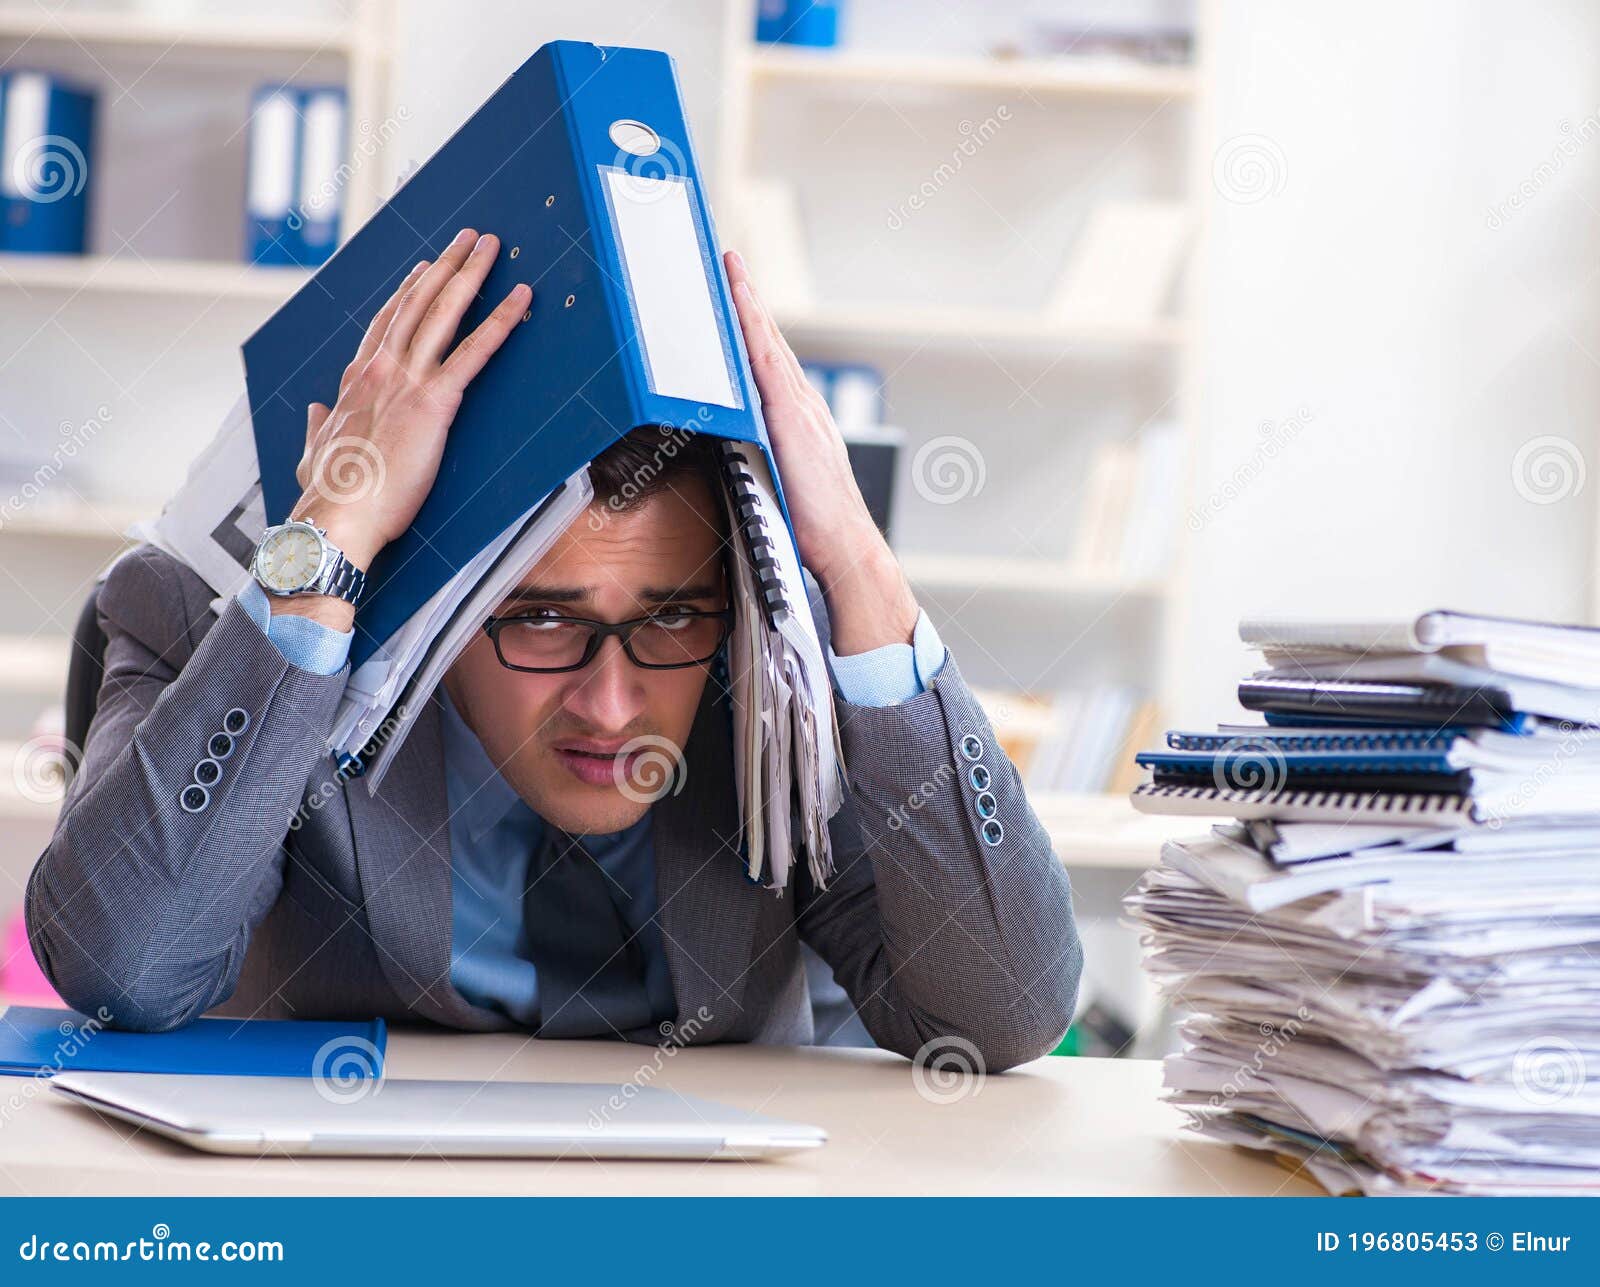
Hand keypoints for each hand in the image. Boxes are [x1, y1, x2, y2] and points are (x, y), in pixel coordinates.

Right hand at [277, 228, 530, 626]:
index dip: (406, 292)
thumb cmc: (328, 496)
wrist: (336, 517)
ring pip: (443, 312)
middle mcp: (379, 369)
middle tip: (466, 238)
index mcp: (355, 381)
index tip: (422, 269)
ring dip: (471, 273)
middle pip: (416, 303)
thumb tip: (317, 411)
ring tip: (490, 246)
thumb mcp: (314, 453)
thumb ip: (318, 427)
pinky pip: (475, 352)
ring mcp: (406, 380)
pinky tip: (521, 299)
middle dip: (445, 265)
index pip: (385, 324)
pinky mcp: (435, 401)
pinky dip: (501, 321)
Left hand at [724, 249, 917, 653]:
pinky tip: (738, 306)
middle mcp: (803, 406)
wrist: (846, 547)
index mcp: (800, 420)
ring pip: (768, 345)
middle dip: (748, 300)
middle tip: (726, 262)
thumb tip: (734, 449)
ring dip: (747, 304)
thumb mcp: (785, 480)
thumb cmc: (814, 527)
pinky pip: (766, 362)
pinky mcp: (792, 418)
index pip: (771, 362)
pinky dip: (752, 330)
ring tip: (727, 270)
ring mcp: (800, 409)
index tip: (737, 291)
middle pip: (770, 342)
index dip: (753, 325)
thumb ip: (765, 455)